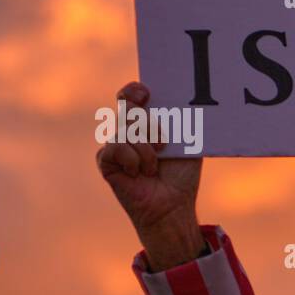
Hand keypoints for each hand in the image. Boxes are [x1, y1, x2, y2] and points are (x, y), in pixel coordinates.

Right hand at [96, 81, 204, 268]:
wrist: (173, 205)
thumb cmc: (182, 176)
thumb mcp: (188, 144)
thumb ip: (181, 122)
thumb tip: (184, 101)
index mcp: (146, 122)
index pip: (131, 95)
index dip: (134, 90)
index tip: (147, 94)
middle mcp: (128, 131)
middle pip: (126, 107)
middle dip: (146, 122)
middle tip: (161, 141)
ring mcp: (115, 145)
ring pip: (124, 129)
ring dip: (146, 150)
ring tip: (154, 167)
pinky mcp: (105, 161)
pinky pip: (114, 148)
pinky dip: (132, 160)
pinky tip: (139, 173)